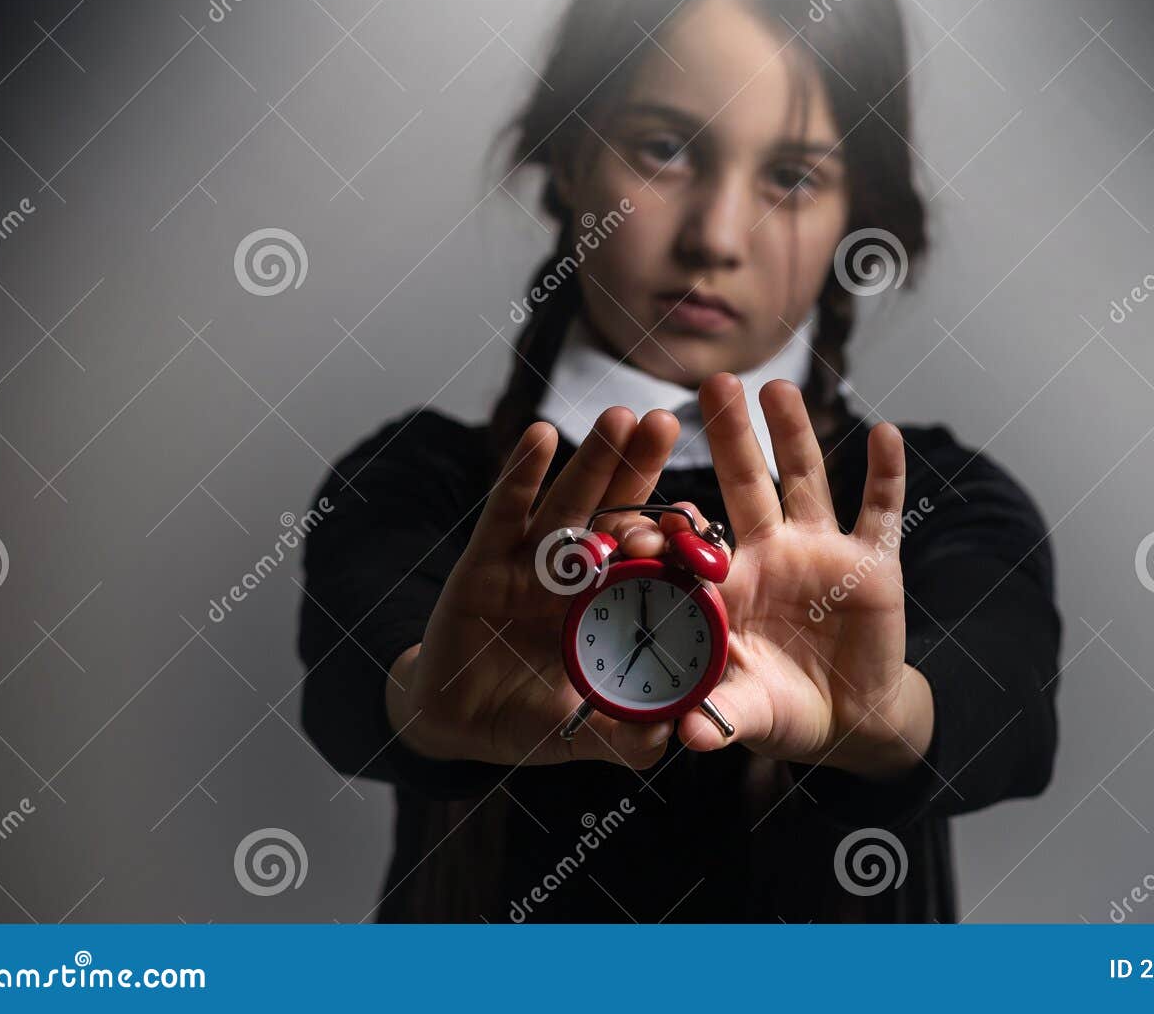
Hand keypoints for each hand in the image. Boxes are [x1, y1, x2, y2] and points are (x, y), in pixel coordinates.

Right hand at [386, 407, 682, 769]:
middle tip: (664, 420)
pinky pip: (506, 511)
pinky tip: (542, 436)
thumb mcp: (581, 735)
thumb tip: (670, 738)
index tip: (698, 516)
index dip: (672, 537)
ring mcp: (532, 561)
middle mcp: (579, 574)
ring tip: (620, 415)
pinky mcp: (484, 559)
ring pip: (569, 502)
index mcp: (612, 606)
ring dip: (593, 458)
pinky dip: (521, 474)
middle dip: (638, 467)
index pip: (649, 561)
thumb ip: (623, 737)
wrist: (455, 722)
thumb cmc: (529, 723)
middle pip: (615, 510)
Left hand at [668, 375, 933, 779]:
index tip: (645, 506)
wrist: (847, 720)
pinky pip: (880, 510)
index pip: (693, 537)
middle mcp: (770, 551)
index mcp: (727, 582)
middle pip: (745, 481)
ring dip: (796, 433)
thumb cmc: (779, 709)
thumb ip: (718, 717)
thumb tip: (685, 735)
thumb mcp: (746, 713)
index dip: (670, 522)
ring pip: (807, 479)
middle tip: (711, 384)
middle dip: (728, 434)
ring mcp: (822, 550)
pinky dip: (886, 474)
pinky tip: (883, 433)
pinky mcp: (872, 560)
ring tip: (779, 386)